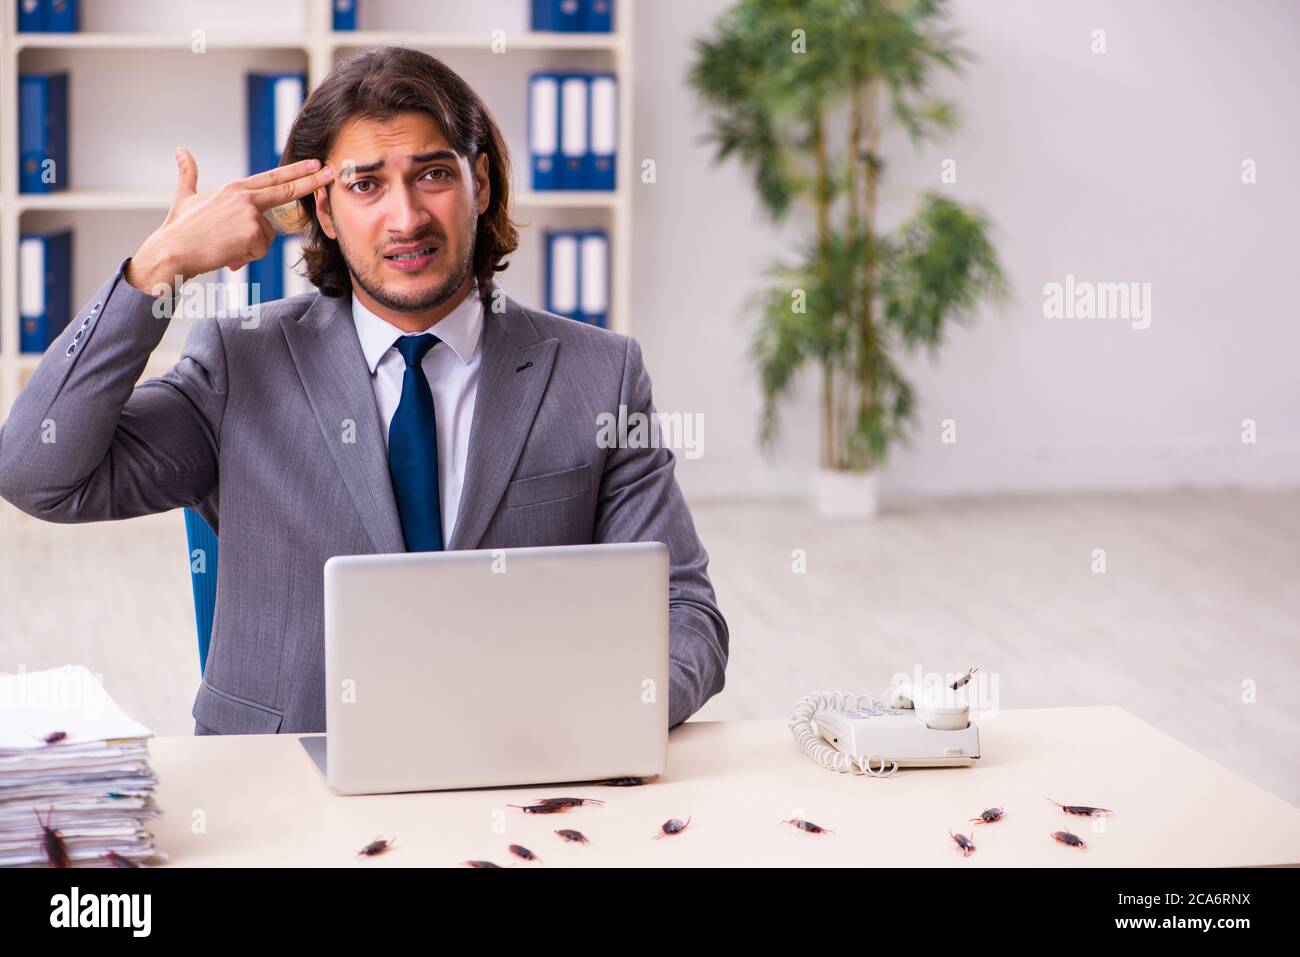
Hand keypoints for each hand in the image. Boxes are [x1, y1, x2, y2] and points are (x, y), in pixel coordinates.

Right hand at [125, 148, 333, 294]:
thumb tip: (180, 150)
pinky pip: (260, 250)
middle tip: (331, 171)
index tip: (315, 164)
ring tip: (225, 245)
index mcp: (235, 188)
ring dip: (250, 247)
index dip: (297, 172)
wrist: (172, 251)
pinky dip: (245, 257)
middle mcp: (245, 197)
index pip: (273, 178)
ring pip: (267, 237)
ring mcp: (250, 214)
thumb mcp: (185, 196)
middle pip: (287, 189)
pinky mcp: (252, 233)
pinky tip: (228, 252)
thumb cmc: (180, 228)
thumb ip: (188, 173)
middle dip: (312, 181)